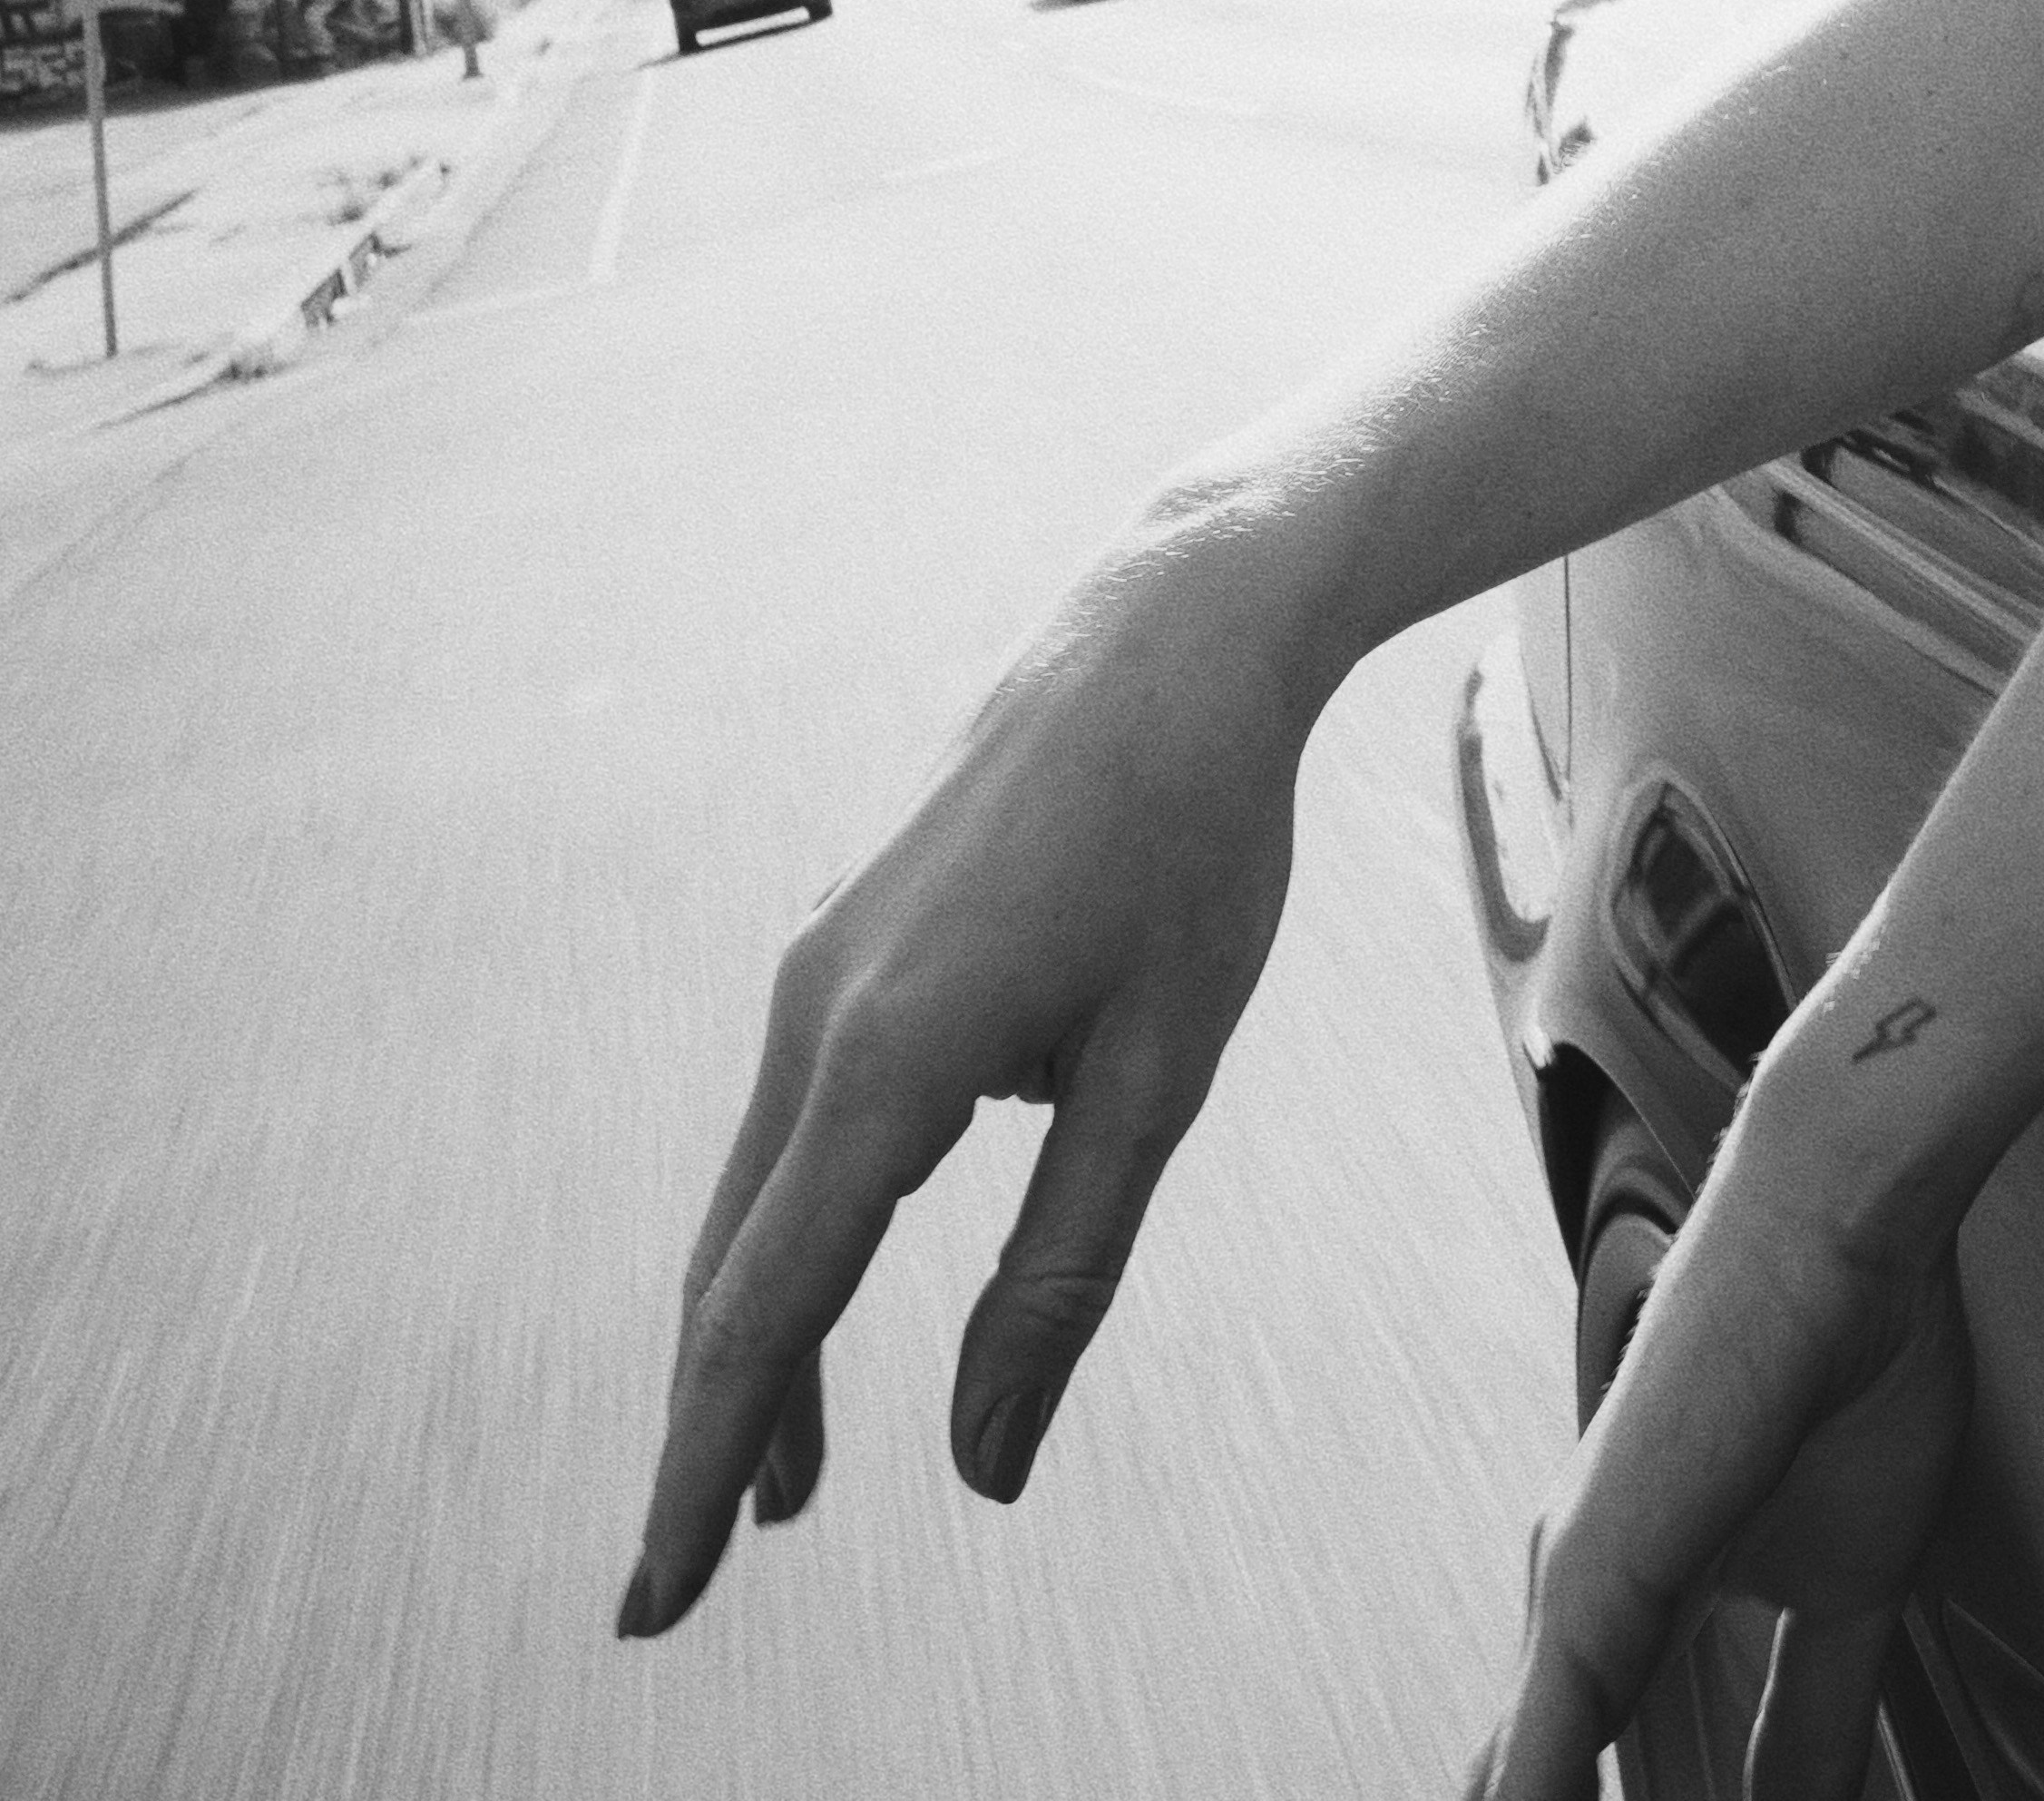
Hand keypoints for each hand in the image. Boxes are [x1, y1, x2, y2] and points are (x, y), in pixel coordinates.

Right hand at [618, 498, 1321, 1635]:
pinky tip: (822, 1304)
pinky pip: (792, 1129)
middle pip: (735, 1269)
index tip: (655, 1599)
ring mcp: (819, 973)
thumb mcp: (1160, 1074)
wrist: (1169, 640)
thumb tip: (983, 1468)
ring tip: (778, 1488)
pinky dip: (789, 1242)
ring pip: (757, 1201)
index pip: (766, 1309)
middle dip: (707, 1431)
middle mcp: (819, 1014)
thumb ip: (1062, 1275)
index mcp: (891, 1054)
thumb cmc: (1193, 848)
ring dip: (755, 1340)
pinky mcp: (847, 952)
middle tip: (678, 1590)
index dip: (703, 1465)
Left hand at [1465, 1067, 1973, 1800]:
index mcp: (1638, 1600)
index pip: (1598, 1782)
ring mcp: (1574, 1599)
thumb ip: (1815, 1716)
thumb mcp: (1855, 1587)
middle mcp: (1583, 1604)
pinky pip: (1543, 1763)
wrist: (1841, 1223)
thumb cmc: (1855, 1358)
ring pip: (1526, 1791)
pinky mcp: (1586, 1588)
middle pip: (1537, 1789)